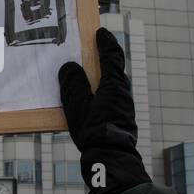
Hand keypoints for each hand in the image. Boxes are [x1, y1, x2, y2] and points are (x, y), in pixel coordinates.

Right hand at [58, 28, 149, 193]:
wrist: (111, 160)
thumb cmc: (95, 131)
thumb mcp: (78, 105)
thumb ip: (73, 83)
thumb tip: (70, 68)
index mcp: (114, 85)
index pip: (112, 56)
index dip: (106, 43)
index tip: (101, 33)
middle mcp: (122, 94)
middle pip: (114, 70)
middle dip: (104, 59)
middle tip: (93, 49)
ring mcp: (123, 108)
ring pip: (112, 86)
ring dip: (101, 77)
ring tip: (86, 75)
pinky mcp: (120, 120)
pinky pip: (109, 99)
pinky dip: (100, 92)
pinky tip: (90, 100)